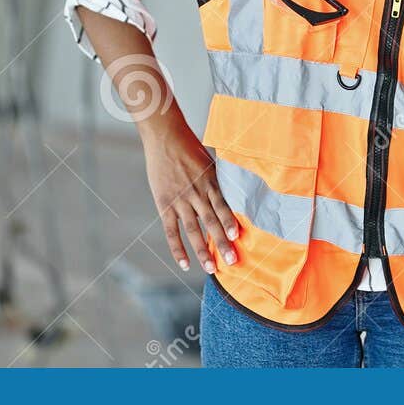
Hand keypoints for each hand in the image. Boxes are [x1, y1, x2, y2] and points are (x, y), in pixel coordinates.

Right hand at [142, 121, 239, 274]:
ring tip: (211, 268)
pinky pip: (171, 230)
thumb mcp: (210, 160)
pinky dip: (177, 248)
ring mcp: (180, 200)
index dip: (230, 222)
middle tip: (232, 261)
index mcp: (210, 181)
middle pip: (211, 222)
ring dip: (202, 250)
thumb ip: (219, 178)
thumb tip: (237, 188)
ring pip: (193, 230)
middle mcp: (197, 193)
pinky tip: (184, 263)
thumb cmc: (189, 146)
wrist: (164, 136)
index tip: (238, 238)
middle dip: (222, 243)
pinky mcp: (165, 204)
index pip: (223, 206)